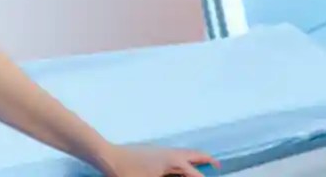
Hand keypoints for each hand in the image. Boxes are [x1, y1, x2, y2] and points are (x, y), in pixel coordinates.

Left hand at [95, 143, 221, 175]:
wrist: (107, 157)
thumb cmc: (126, 173)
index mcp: (173, 162)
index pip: (196, 175)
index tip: (216, 176)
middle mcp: (170, 154)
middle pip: (195, 155)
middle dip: (207, 161)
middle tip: (218, 167)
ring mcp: (161, 151)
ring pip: (185, 153)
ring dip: (195, 159)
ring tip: (203, 166)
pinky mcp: (153, 153)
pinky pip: (175, 155)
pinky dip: (184, 159)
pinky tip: (180, 168)